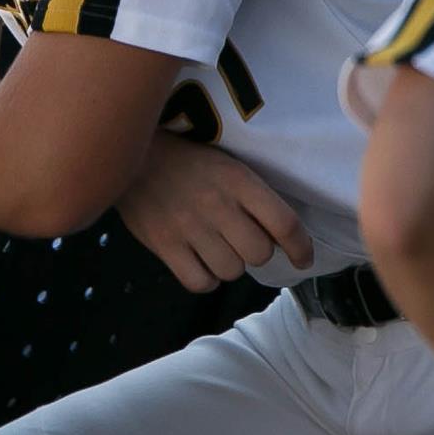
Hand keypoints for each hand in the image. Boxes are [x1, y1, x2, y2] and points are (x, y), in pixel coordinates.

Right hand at [115, 133, 313, 291]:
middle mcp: (217, 204)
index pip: (284, 223)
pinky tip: (199, 260)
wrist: (130, 152)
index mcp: (238, 179)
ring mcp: (189, 226)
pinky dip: (205, 278)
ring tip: (216, 246)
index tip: (303, 259)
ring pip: (231, 271)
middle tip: (242, 239)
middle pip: (259, 253)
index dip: (301, 247)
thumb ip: (252, 195)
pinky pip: (200, 282)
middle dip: (256, 251)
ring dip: (229, 264)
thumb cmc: (186, 159)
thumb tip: (280, 235)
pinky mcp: (164, 244)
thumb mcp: (226, 163)